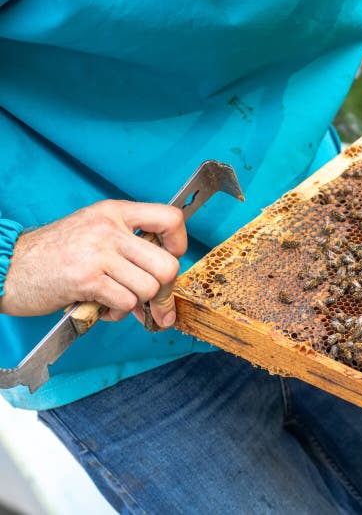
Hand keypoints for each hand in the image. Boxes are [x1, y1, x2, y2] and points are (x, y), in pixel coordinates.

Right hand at [0, 200, 185, 327]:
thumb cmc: (55, 255)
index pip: (170, 218)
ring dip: (136, 304)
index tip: (172, 258)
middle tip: (149, 298)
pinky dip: (117, 314)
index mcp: (115, 212)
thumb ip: (132, 253)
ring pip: (149, 288)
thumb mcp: (96, 236)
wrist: (8, 267)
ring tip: (114, 299)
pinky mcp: (86, 279)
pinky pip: (126, 303)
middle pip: (167, 265)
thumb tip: (167, 289)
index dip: (180, 243)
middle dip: (163, 290)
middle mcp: (109, 228)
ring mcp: (98, 253)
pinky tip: (100, 306)